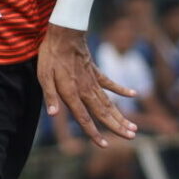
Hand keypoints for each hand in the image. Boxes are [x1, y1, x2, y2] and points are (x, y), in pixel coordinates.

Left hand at [39, 24, 137, 147]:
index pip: (84, 118)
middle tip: (132, 138)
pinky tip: (133, 95)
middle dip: (117, 127)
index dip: (93, 133)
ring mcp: (93, 80)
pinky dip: (122, 89)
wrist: (64, 33)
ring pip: (109, 102)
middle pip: (103, 113)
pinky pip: (110, 83)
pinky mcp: (96, 71)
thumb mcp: (43, 76)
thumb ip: (49, 95)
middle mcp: (86, 90)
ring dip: (122, 115)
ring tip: (134, 126)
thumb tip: (52, 114)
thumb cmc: (51, 55)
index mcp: (72, 93)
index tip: (104, 145)